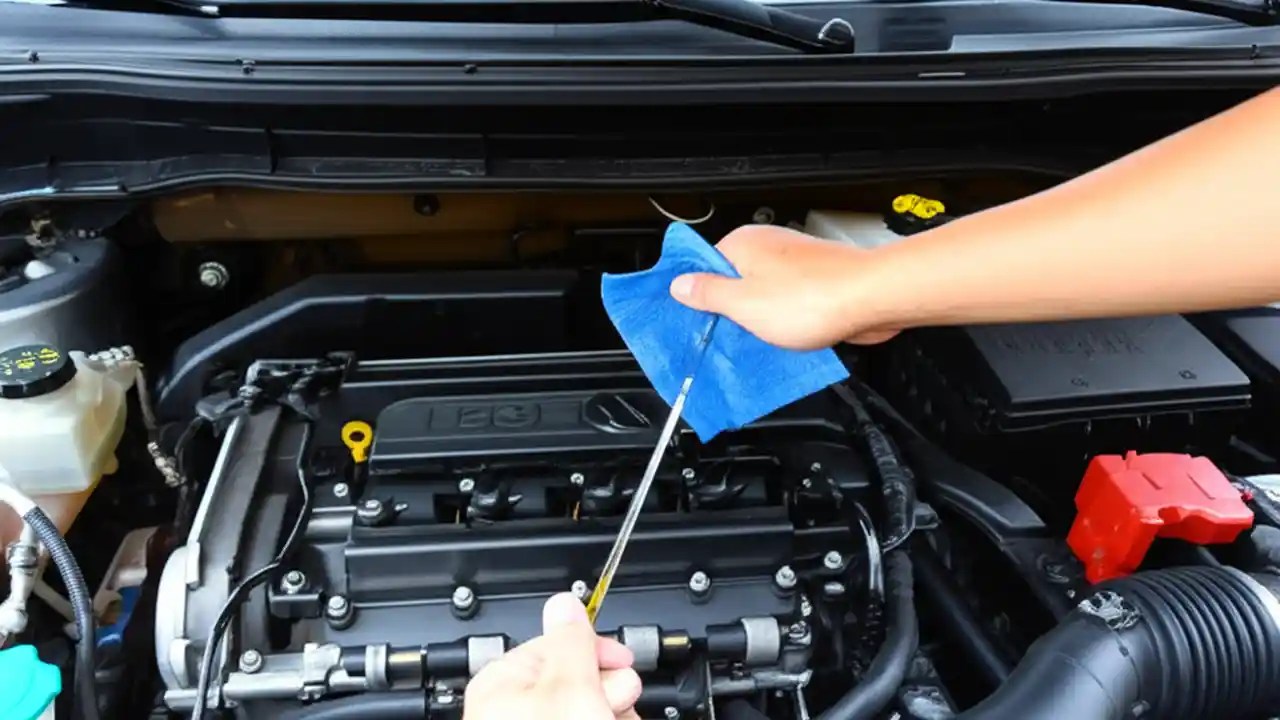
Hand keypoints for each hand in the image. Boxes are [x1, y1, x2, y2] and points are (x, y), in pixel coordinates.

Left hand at [463, 593, 642, 719]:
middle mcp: (511, 708)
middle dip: (608, 689)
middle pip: (576, 679)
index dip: (598, 650)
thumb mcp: (569, 690)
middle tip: (615, 705)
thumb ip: (572, 642)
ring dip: (612, 710)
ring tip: (616, 719)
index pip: (558, 645)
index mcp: (501, 682)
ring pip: (585, 706)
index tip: (622, 660)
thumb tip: (565, 602)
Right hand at [669, 224, 898, 349]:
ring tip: (758, 340)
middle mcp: (767, 246)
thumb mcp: (743, 304)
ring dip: (758, 318)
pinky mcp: (817, 279)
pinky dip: (784, 319)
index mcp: (741, 245)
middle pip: (733, 280)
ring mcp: (794, 262)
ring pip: (762, 293)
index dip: (696, 295)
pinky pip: (789, 301)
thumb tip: (680, 285)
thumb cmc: (813, 298)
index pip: (702, 266)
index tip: (693, 319)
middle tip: (724, 336)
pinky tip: (787, 337)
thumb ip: (708, 294)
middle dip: (729, 310)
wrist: (872, 298)